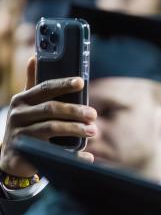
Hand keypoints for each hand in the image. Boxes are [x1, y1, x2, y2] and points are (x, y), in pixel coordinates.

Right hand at [0, 57, 95, 177]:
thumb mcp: (27, 105)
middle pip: (51, 108)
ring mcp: (21, 133)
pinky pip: (54, 152)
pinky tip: (88, 155)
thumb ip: (33, 84)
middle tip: (93, 114)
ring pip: (52, 127)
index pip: (45, 88)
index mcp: (21, 100)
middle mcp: (19, 114)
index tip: (81, 82)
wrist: (12, 157)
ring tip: (93, 131)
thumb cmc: (26, 126)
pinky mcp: (27, 150)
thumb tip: (35, 57)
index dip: (63, 84)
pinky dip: (73, 155)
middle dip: (74, 110)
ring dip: (75, 129)